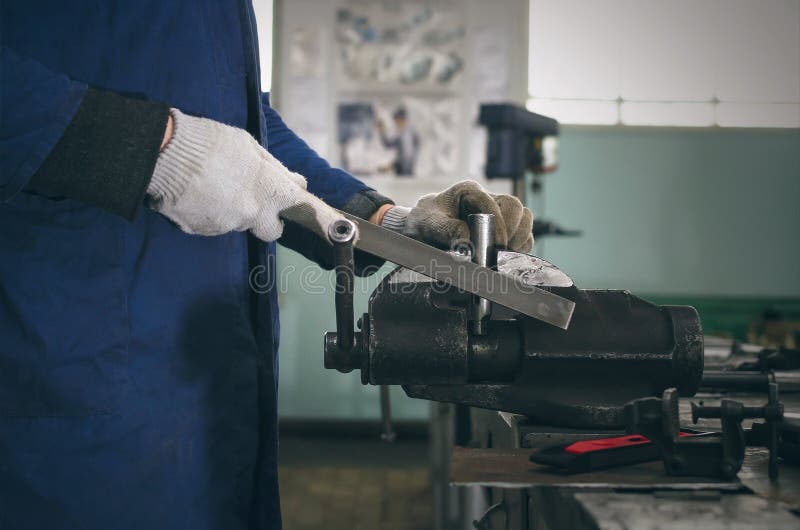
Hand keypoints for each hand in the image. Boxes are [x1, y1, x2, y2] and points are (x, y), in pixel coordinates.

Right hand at [148, 109, 345, 242]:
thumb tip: (297, 182)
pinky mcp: (202, 230)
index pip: (307, 208)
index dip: (326, 221)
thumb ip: (277, 170)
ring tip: (213, 184)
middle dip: (266, 218)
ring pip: (239, 224)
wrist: (165, 152)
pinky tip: (198, 193)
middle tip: (250, 197)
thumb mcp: (251, 147)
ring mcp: (227, 225)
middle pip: (270, 229)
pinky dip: (209, 213)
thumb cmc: (211, 141)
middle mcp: (253, 213)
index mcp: (270, 189)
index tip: (345, 233)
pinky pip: (213, 225)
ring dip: (232, 210)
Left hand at [380, 180, 532, 252]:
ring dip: (519, 237)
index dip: (498, 225)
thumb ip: (448, 231)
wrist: (419, 230)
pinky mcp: (502, 227)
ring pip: (523, 218)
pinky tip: (508, 256)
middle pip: (515, 207)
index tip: (496, 246)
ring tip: (506, 254)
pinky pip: (522, 233)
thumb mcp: (429, 226)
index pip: (493, 203)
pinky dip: (520, 245)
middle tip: (501, 250)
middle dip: (512, 230)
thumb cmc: (423, 223)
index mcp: (468, 191)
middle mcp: (486, 198)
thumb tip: (469, 241)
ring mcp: (497, 212)